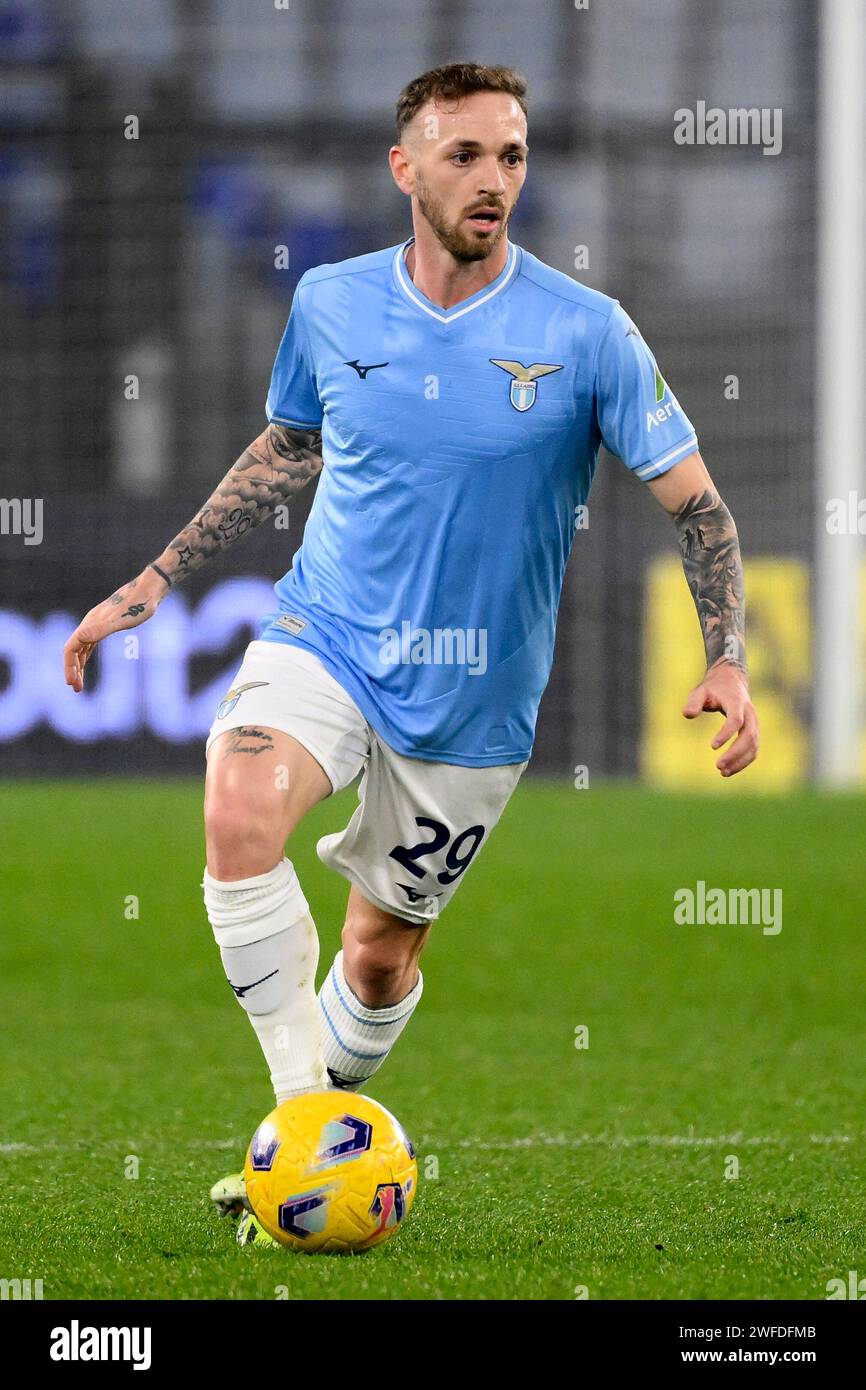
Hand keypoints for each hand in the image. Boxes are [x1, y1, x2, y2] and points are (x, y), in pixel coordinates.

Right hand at [63, 568, 166, 691]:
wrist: (150, 589)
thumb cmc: (139, 605)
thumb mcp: (122, 620)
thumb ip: (101, 629)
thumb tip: (81, 637)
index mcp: (90, 624)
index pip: (71, 648)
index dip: (69, 666)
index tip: (71, 683)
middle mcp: (90, 623)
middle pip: (73, 650)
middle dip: (72, 670)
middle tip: (76, 689)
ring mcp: (97, 624)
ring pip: (81, 648)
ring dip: (78, 665)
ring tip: (79, 684)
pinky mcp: (107, 624)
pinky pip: (90, 644)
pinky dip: (86, 656)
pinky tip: (86, 663)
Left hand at [682, 661, 758, 776]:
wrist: (731, 681)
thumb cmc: (713, 688)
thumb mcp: (700, 691)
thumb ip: (693, 702)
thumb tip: (687, 715)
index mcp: (737, 702)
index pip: (736, 720)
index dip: (726, 734)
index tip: (712, 746)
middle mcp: (749, 713)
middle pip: (749, 735)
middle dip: (735, 753)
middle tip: (718, 766)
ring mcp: (754, 723)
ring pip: (754, 745)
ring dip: (740, 761)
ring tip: (723, 773)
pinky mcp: (754, 731)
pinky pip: (754, 749)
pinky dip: (744, 761)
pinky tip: (729, 770)